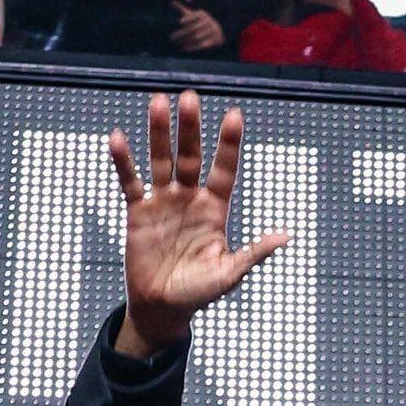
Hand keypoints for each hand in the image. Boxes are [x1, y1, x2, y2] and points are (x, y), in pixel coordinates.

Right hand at [107, 91, 288, 353]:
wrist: (163, 307)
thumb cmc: (200, 292)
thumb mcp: (230, 274)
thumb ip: (254, 253)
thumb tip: (286, 236)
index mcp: (215, 210)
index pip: (223, 170)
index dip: (228, 144)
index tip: (234, 115)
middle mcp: (190, 198)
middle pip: (191, 156)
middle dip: (191, 128)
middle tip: (189, 97)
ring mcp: (164, 202)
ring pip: (162, 160)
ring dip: (159, 133)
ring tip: (158, 103)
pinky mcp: (138, 211)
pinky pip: (131, 182)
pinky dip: (124, 162)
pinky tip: (118, 138)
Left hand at [170, 2, 224, 53]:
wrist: (217, 30)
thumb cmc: (200, 21)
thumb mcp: (193, 15)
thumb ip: (182, 9)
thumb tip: (171, 1)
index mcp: (202, 14)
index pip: (194, 16)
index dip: (187, 18)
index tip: (179, 22)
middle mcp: (208, 21)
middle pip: (193, 28)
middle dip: (182, 33)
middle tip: (172, 38)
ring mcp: (212, 31)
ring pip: (196, 37)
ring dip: (187, 41)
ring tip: (178, 44)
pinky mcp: (214, 40)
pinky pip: (202, 44)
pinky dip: (193, 47)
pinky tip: (186, 49)